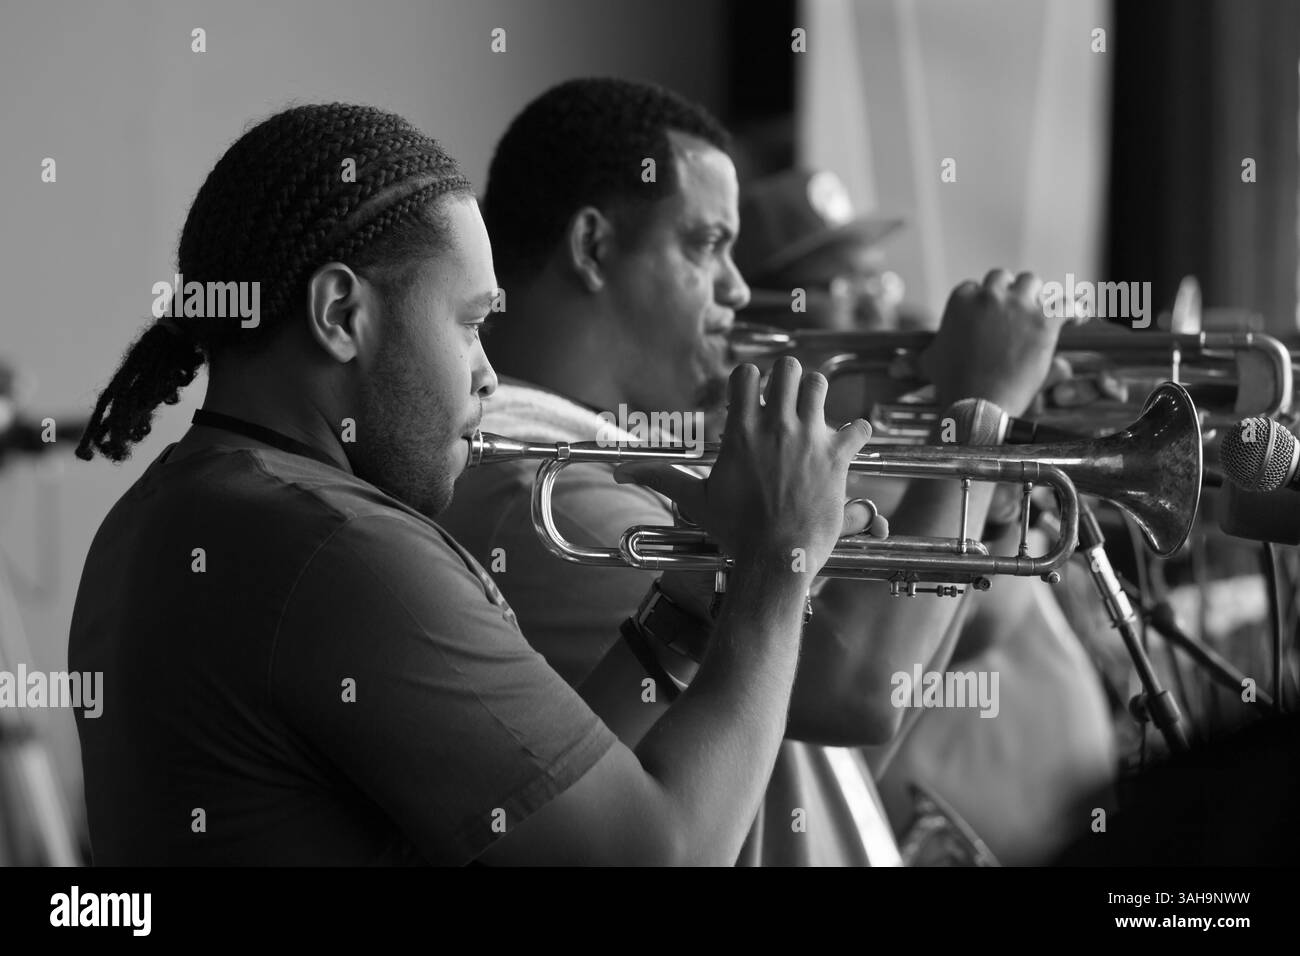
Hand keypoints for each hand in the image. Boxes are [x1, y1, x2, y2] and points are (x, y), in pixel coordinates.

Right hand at [615, 359, 872, 579]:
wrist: (776, 558)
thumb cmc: (736, 532)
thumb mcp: (696, 500)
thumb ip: (661, 478)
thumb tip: (621, 472)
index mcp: (743, 431)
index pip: (747, 374)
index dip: (751, 379)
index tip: (753, 397)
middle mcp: (777, 426)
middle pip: (788, 369)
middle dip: (788, 379)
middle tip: (786, 401)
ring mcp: (809, 438)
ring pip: (820, 385)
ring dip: (817, 396)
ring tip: (814, 415)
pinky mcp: (837, 457)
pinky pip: (859, 427)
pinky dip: (857, 431)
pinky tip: (850, 440)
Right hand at [919, 269, 1075, 416]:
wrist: (978, 403)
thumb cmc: (952, 384)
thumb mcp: (930, 364)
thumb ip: (921, 356)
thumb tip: (900, 365)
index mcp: (962, 299)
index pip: (976, 287)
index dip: (984, 303)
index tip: (990, 317)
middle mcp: (989, 295)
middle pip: (1004, 279)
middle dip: (1009, 293)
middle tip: (1015, 313)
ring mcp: (1017, 306)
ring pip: (1032, 283)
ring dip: (1035, 295)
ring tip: (1039, 312)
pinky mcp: (1043, 321)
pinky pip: (1066, 303)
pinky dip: (1074, 309)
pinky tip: (1078, 318)